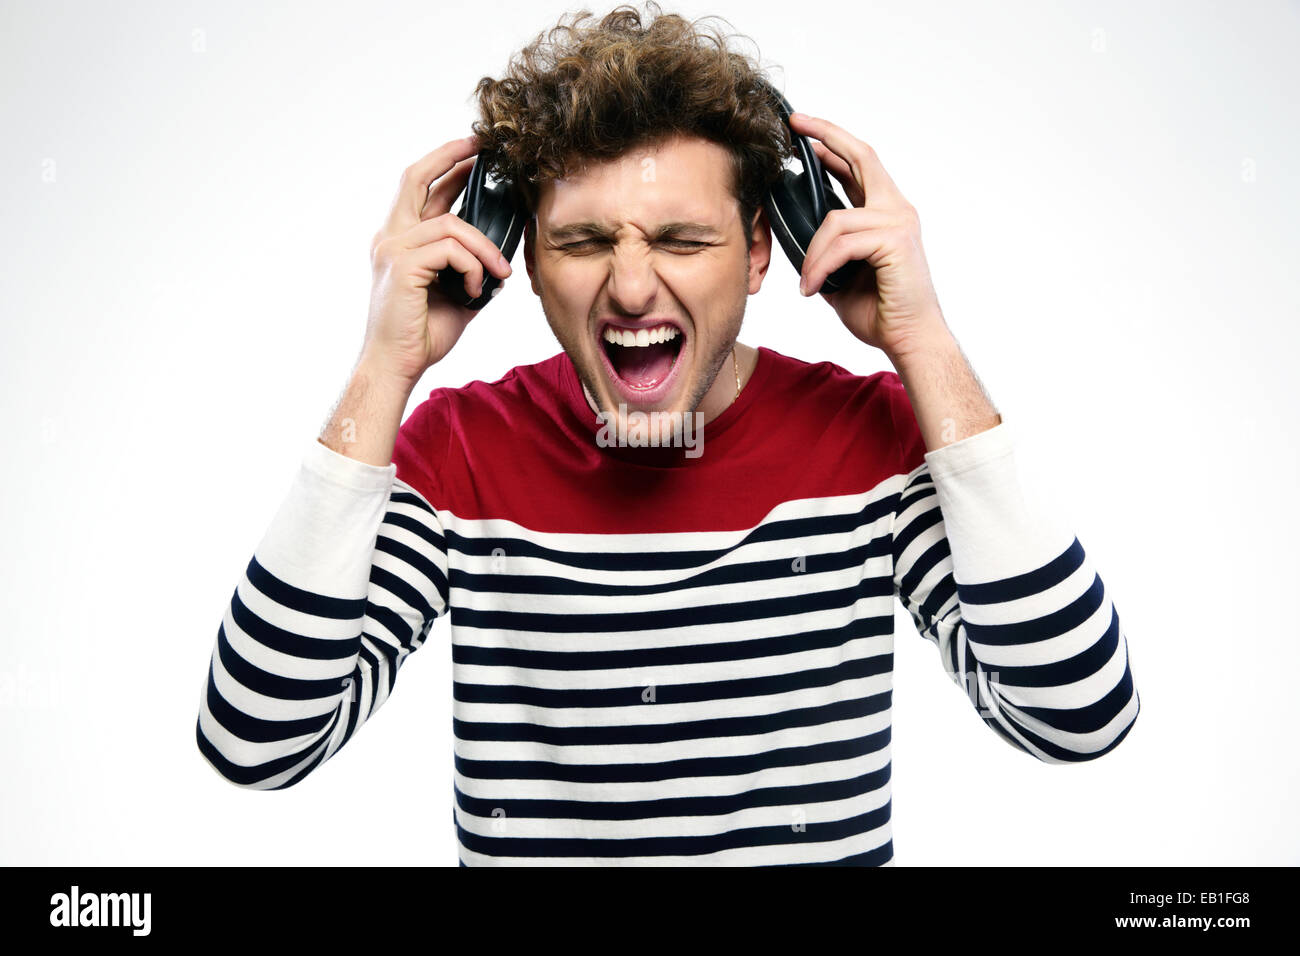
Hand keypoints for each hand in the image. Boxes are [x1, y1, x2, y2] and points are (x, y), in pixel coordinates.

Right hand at [360, 135, 513, 386]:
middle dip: (450, 157)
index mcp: (401, 241)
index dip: (446, 166)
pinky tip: (474, 292)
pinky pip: (452, 250)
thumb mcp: (456, 295)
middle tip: (482, 149)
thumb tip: (500, 260)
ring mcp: (393, 248)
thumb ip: (471, 271)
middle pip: (415, 177)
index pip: (421, 189)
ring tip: (498, 273)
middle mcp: (391, 237)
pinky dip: (473, 269)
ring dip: (485, 247)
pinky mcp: (402, 264)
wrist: (397, 365)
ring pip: (452, 224)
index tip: (474, 155)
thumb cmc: (421, 335)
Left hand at [789, 112, 948, 360]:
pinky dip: (820, 265)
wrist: (908, 339)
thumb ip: (826, 247)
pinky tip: (812, 288)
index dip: (831, 143)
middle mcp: (896, 209)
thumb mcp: (840, 272)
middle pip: (860, 156)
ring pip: (834, 219)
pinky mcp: (895, 240)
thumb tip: (793, 233)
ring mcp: (898, 221)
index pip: (858, 164)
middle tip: (794, 125)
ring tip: (806, 283)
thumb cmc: (880, 311)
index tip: (802, 131)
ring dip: (811, 254)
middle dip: (825, 135)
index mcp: (885, 212)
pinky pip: (841, 243)